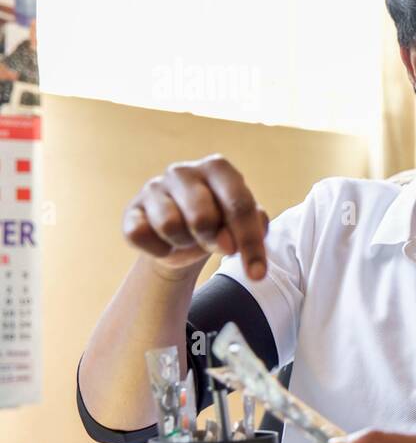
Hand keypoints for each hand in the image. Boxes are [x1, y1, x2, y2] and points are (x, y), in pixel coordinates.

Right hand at [122, 153, 269, 279]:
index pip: (239, 206)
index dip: (250, 242)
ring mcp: (153, 188)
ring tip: (190, 237)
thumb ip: (252, 230)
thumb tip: (229, 243)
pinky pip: (140, 236)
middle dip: (214, 242)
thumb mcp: (245, 225)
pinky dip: (158, 249)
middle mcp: (183, 171)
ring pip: (170, 226)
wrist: (183, 238)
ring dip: (184, 243)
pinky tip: (166, 243)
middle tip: (216, 245)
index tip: (257, 274)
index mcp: (218, 168)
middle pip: (202, 218)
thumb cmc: (221, 225)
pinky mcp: (131, 210)